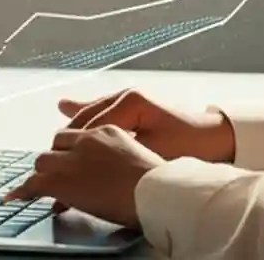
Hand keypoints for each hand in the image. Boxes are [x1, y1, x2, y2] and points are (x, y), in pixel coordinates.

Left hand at [2, 125, 162, 227]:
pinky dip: (23, 190)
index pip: (78, 134)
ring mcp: (74, 158)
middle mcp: (88, 139)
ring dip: (43, 175)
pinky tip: (16, 197)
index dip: (70, 150)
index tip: (69, 161)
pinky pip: (35, 183)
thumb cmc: (158, 183)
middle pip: (57, 143)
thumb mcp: (143, 158)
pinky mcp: (63, 179)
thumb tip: (121, 169)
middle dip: (55, 160)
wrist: (156, 192)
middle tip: (56, 176)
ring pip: (44, 161)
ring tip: (38, 189)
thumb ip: (124, 156)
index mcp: (109, 131)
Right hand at [58, 88, 235, 163]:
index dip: (73, 150)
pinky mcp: (131, 105)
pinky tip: (64, 106)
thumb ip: (120, 157)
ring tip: (52, 148)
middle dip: (67, 143)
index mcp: (131, 103)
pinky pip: (99, 109)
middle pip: (85, 119)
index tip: (56, 168)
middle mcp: (125, 95)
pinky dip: (83, 115)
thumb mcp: (154, 153)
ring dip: (72, 132)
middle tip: (48, 164)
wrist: (215, 137)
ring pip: (89, 113)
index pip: (90, 127)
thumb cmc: (188, 145)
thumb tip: (90, 168)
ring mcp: (127, 97)